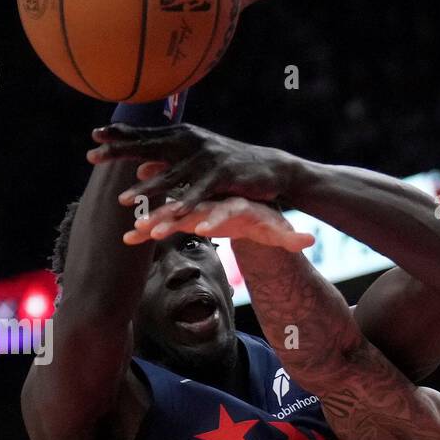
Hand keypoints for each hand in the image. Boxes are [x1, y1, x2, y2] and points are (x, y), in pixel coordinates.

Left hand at [86, 123, 307, 214]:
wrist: (271, 167)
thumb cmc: (229, 166)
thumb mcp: (196, 161)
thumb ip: (168, 163)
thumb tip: (139, 166)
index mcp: (183, 136)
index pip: (146, 135)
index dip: (120, 135)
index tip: (93, 136)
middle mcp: (192, 142)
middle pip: (150, 147)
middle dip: (120, 151)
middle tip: (92, 155)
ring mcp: (207, 159)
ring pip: (171, 176)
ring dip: (146, 189)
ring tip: (123, 199)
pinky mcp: (223, 177)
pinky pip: (198, 194)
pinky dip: (182, 205)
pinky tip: (168, 216)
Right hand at [122, 197, 314, 251]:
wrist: (249, 198)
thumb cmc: (264, 218)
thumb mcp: (279, 229)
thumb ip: (291, 237)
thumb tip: (309, 240)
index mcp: (234, 204)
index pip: (223, 210)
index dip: (215, 219)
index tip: (205, 229)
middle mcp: (211, 201)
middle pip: (189, 208)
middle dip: (172, 219)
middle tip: (153, 230)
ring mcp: (196, 206)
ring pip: (170, 211)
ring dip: (152, 220)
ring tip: (134, 233)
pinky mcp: (187, 213)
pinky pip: (163, 217)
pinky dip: (148, 224)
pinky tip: (129, 237)